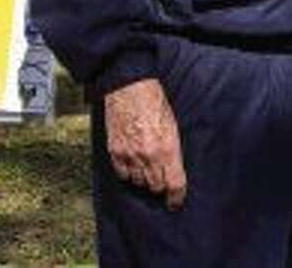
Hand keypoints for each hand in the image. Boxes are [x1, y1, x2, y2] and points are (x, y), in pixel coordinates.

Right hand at [103, 78, 186, 209]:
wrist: (130, 89)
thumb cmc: (156, 103)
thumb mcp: (174, 126)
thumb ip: (173, 150)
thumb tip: (174, 169)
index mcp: (167, 149)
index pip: (174, 184)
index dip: (176, 197)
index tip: (176, 203)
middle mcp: (148, 156)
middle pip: (156, 186)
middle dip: (161, 186)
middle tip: (163, 180)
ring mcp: (129, 156)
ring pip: (138, 182)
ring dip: (145, 179)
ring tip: (149, 168)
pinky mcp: (114, 152)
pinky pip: (122, 174)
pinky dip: (129, 173)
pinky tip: (134, 164)